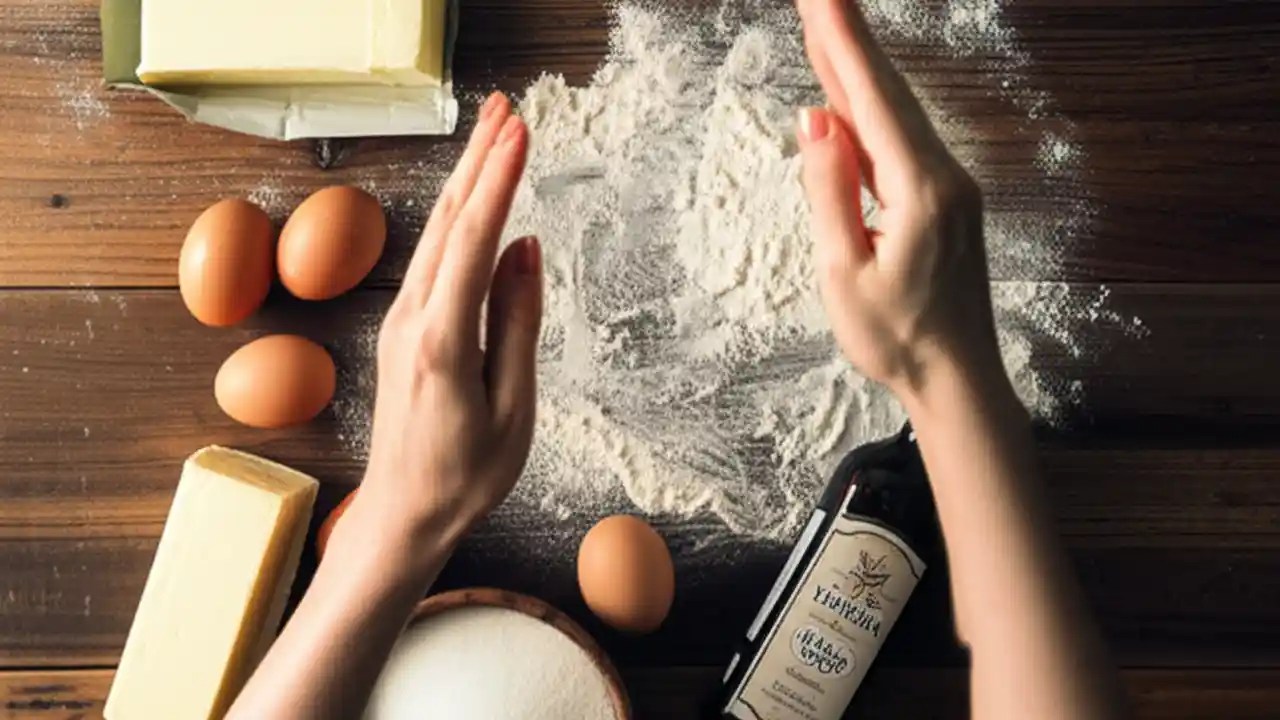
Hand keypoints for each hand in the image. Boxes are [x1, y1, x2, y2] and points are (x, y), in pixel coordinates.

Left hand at [350, 92, 541, 549]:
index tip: (521, 130)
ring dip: (464, 180)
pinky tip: (473, 203)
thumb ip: (517, 323)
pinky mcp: (403, 331)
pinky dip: (456, 218)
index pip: (475, 239)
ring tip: (491, 135)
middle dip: (476, 158)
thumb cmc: (464, 475)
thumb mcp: (511, 407)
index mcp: (443, 338)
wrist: (402, 516)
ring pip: (435, 235)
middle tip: (504, 107)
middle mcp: (412, 319)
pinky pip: (431, 260)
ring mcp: (400, 322)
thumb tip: (525, 249)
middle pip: (447, 221)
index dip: (499, 179)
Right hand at [795, 0, 997, 399]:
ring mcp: (948, 187)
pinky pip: (900, 143)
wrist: (958, 380)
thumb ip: (830, 192)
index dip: (842, 40)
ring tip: (822, 27)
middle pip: (887, 93)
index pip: (871, 99)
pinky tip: (846, 99)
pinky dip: (868, 113)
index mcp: (920, 190)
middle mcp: (943, 177)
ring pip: (895, 114)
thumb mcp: (845, 271)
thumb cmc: (896, 338)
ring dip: (856, 70)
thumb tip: (815, 121)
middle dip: (848, 37)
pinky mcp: (943, 203)